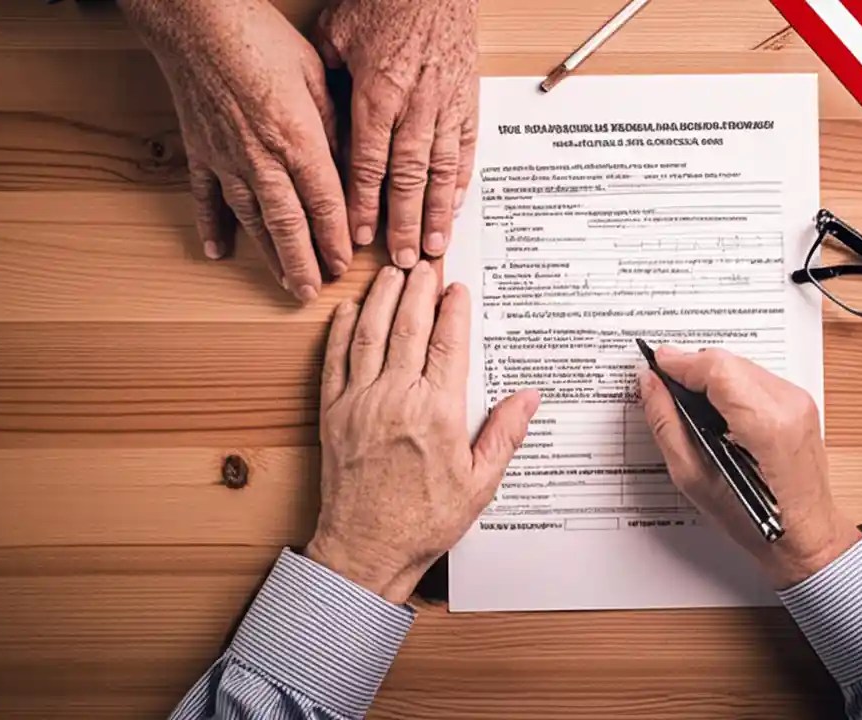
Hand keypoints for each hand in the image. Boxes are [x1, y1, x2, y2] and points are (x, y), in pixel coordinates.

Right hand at [120, 0, 351, 302]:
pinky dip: (210, 225)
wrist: (198, 21)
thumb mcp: (317, 78)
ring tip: (284, 281)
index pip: (323, 204)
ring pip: (251, 219)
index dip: (334, 239)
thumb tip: (352, 165)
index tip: (345, 265)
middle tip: (314, 291)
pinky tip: (216, 250)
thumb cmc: (261, 39)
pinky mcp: (200, 150)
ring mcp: (226, 159)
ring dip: (268, 255)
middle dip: (303, 263)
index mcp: (297, 139)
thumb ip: (336, 127)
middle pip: (287, 224)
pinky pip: (205, 197)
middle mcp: (261, 158)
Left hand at [305, 263, 539, 602]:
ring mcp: (359, 402)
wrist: (365, 550)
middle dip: (419, 288)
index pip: (448, 343)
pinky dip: (340, 330)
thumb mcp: (480, 483)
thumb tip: (529, 397)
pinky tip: (347, 310)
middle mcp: (396, 398)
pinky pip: (334, 360)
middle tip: (425, 262)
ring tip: (392, 273)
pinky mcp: (333, 414)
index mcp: (437, 412)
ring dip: (381, 298)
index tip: (457, 287)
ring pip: (369, 334)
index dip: (453, 309)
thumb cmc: (423, 522)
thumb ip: (504, 434)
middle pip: (409, 327)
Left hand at [314, 0, 478, 267]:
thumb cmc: (385, 1)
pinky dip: (461, 183)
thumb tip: (314, 121)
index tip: (358, 237)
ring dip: (435, 213)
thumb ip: (325, 81)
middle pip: (407, 177)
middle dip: (402, 223)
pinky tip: (454, 208)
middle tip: (400, 260)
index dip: (363, 204)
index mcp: (378, 92)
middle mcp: (415, 105)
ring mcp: (446, 106)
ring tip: (432, 248)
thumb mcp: (336, 33)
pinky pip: (465, 150)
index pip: (368, 162)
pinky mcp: (467, 102)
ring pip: (441, 170)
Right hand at [638, 347, 861, 587]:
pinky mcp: (800, 402)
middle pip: (728, 361)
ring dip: (710, 376)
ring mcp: (799, 401)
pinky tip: (715, 408)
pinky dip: (729, 384)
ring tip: (687, 401)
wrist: (805, 534)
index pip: (717, 368)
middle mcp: (788, 405)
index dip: (680, 362)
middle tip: (664, 385)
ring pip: (741, 365)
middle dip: (692, 368)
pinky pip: (755, 376)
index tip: (655, 364)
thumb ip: (667, 425)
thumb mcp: (695, 478)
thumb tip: (650, 386)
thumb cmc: (758, 520)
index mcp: (766, 425)